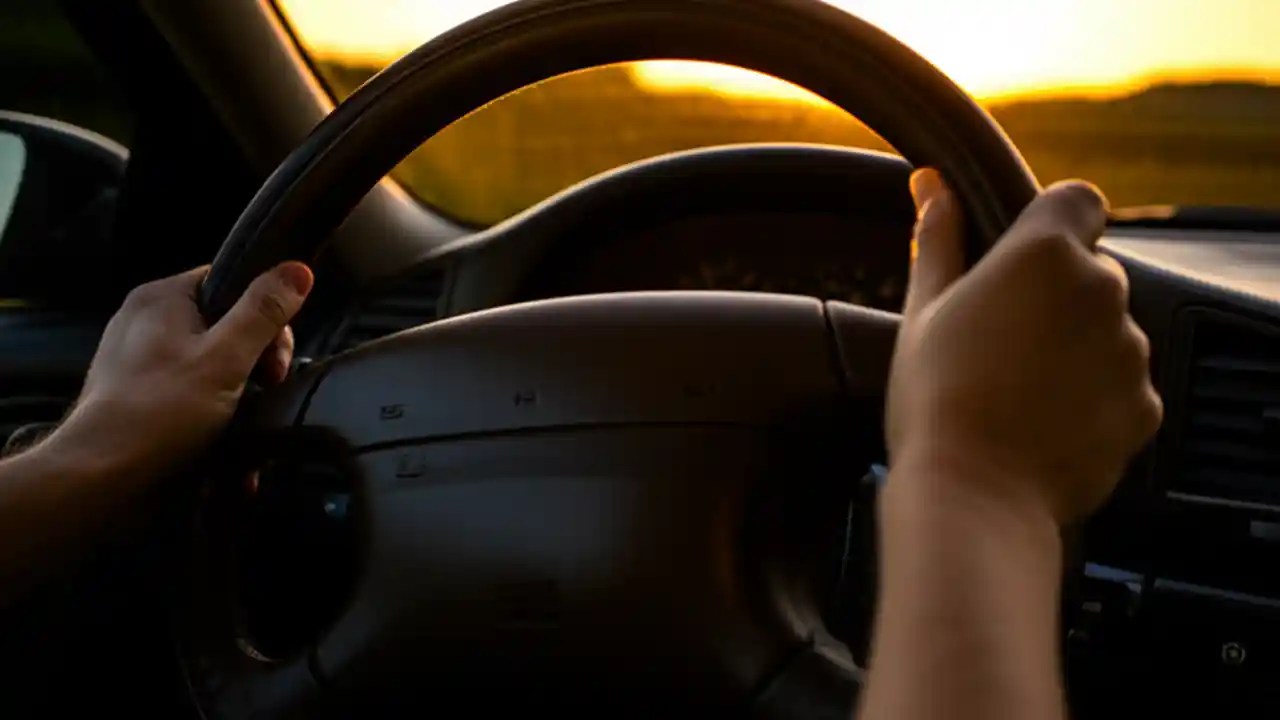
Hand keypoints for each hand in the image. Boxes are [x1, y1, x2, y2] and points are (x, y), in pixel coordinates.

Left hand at [47, 262, 313, 483]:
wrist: (98, 477)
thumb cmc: (160, 413)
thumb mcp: (226, 359)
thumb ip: (263, 313)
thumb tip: (299, 269)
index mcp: (162, 297)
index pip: (231, 282)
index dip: (265, 317)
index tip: (276, 360)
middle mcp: (145, 320)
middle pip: (224, 324)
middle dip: (255, 360)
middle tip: (266, 391)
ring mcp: (137, 358)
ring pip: (209, 362)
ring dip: (238, 392)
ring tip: (245, 423)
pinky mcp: (137, 395)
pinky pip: (188, 392)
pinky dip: (212, 412)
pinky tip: (226, 440)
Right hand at [886, 170, 1161, 524]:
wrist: (973, 495)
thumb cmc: (936, 399)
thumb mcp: (925, 311)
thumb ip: (939, 240)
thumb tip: (931, 184)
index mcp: (1044, 254)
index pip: (1077, 200)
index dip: (1052, 222)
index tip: (1020, 259)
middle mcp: (1102, 290)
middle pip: (1091, 271)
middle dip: (1056, 295)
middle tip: (999, 339)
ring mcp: (1131, 351)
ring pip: (1108, 330)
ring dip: (1075, 347)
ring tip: (1016, 390)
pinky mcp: (1144, 405)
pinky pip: (1122, 385)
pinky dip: (1093, 397)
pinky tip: (1042, 423)